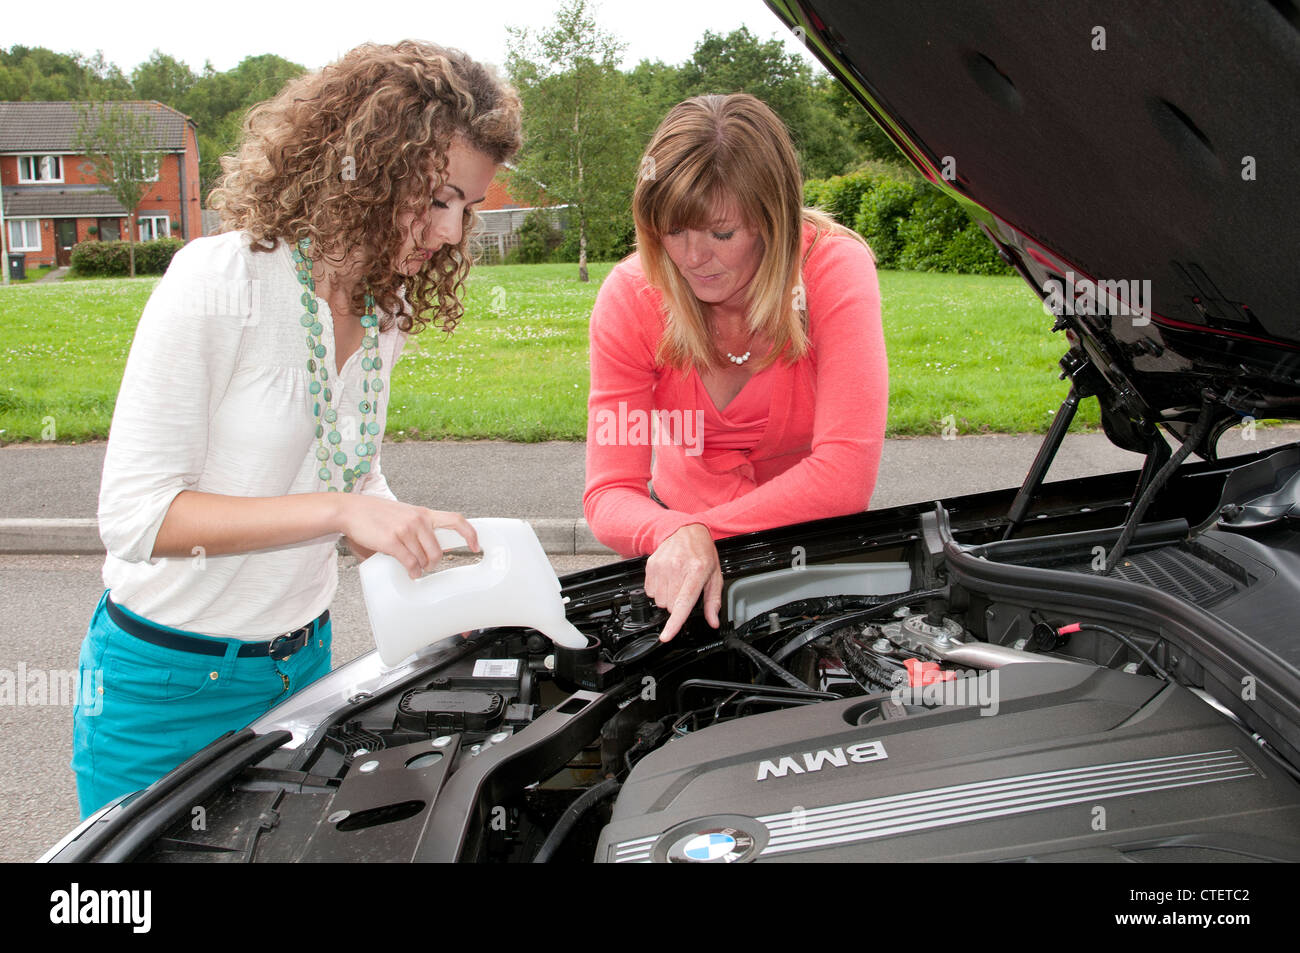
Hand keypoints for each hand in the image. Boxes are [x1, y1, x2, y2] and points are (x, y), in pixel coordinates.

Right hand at [337, 496, 478, 578]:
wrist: (350, 510)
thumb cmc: (374, 514)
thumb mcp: (402, 514)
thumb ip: (416, 528)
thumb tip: (427, 551)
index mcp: (423, 513)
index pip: (456, 520)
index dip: (470, 534)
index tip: (475, 546)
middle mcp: (418, 520)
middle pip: (438, 551)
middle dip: (433, 563)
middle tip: (426, 566)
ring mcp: (405, 530)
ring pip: (424, 559)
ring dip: (420, 568)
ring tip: (413, 568)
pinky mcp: (392, 541)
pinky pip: (409, 563)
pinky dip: (411, 571)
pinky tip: (410, 573)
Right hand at [644, 523, 721, 641]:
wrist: (686, 530)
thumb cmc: (702, 553)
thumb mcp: (715, 576)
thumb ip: (713, 601)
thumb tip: (713, 621)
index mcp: (696, 572)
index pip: (683, 603)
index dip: (674, 623)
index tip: (666, 636)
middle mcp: (677, 568)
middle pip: (670, 606)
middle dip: (677, 604)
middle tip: (685, 589)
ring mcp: (662, 566)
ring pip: (659, 600)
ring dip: (667, 597)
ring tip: (676, 582)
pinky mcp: (651, 565)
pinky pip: (650, 591)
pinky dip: (658, 590)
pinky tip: (667, 578)